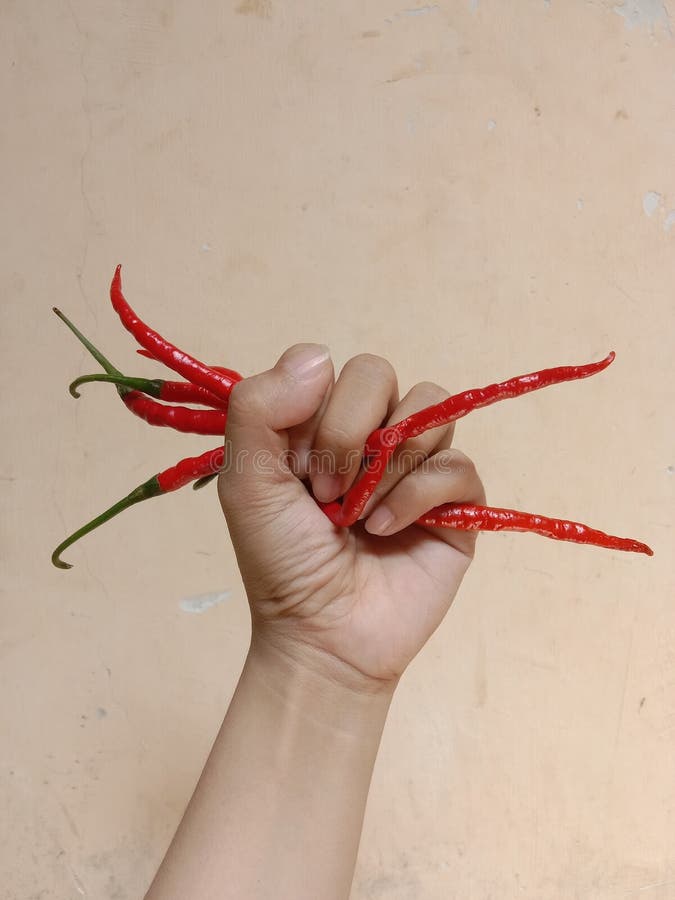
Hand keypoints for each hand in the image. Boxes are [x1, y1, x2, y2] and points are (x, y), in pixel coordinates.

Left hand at [217, 344, 484, 691]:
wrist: (322, 634)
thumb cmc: (281, 560)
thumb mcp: (247, 482)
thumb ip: (258, 409)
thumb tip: (319, 356)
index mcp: (318, 422)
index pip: (327, 365)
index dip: (313, 409)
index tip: (295, 466)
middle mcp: (369, 433)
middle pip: (378, 374)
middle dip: (346, 434)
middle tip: (326, 494)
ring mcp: (415, 462)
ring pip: (428, 406)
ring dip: (385, 466)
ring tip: (358, 518)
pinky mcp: (456, 499)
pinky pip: (456, 462)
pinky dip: (417, 495)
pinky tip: (386, 531)